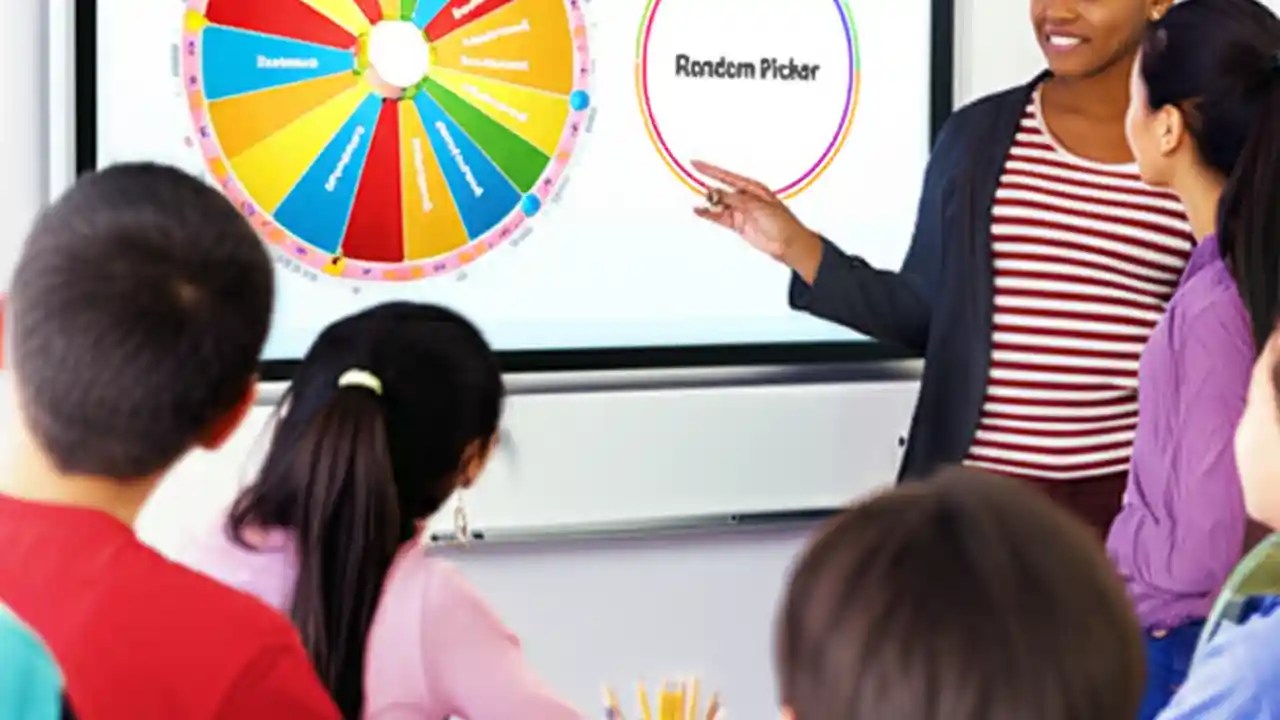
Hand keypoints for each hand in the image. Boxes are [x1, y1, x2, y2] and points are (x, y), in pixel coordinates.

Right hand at [691, 160, 822, 278]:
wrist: (788, 244)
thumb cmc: (780, 222)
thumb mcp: (756, 206)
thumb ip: (734, 199)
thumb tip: (715, 192)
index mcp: (752, 188)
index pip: (726, 176)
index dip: (710, 170)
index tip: (696, 164)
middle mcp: (744, 198)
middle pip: (721, 190)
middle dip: (709, 189)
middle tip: (696, 186)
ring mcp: (740, 211)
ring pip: (719, 205)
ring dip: (710, 204)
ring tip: (701, 205)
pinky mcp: (737, 224)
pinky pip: (719, 217)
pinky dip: (709, 215)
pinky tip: (700, 211)